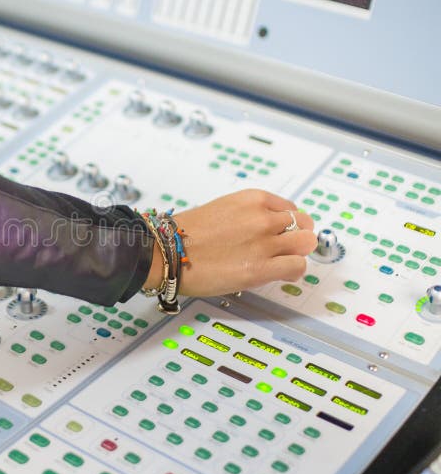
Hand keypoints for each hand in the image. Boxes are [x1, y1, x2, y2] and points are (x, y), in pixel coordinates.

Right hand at [143, 189, 315, 296]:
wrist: (166, 252)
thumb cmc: (184, 234)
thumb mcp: (221, 209)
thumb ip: (247, 216)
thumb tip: (262, 229)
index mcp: (252, 199)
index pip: (291, 208)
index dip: (288, 223)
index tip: (281, 232)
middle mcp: (262, 218)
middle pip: (304, 224)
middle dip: (297, 236)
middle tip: (284, 248)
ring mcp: (264, 243)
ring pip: (306, 244)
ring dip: (297, 253)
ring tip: (281, 261)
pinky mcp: (261, 269)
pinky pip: (298, 267)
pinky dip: (293, 271)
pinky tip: (279, 274)